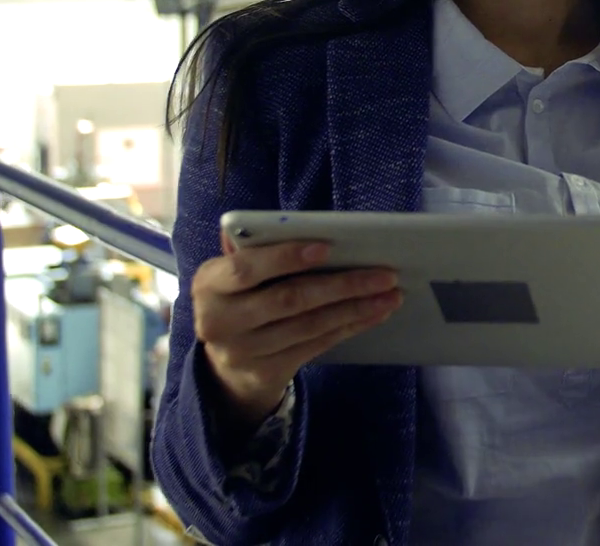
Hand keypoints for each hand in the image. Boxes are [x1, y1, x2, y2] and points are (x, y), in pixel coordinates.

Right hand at [193, 233, 401, 435]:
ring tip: (390, 294)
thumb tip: (310, 227)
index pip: (246, 268)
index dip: (285, 257)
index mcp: (209, 283)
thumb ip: (259, 249)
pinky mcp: (267, 372)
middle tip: (385, 274)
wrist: (224, 365)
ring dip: (355, 308)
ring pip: (309, 325)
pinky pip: (316, 345)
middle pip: (288, 299)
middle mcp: (219, 320)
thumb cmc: (240, 297)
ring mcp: (242, 352)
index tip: (326, 247)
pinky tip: (374, 314)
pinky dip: (349, 328)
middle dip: (341, 285)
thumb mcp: (235, 273)